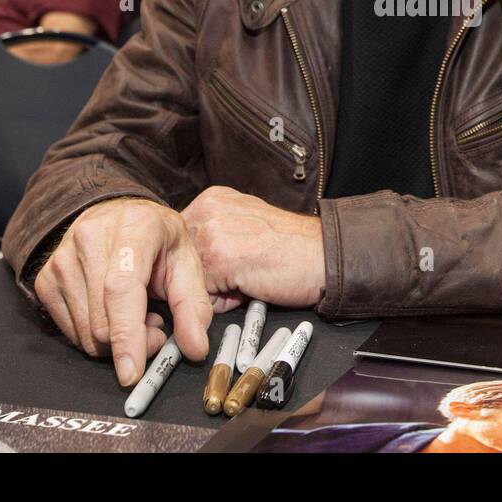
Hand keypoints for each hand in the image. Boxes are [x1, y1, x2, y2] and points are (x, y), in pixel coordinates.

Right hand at [33, 198, 212, 386]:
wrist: (117, 215)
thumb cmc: (156, 239)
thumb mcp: (187, 261)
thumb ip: (194, 306)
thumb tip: (194, 350)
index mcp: (133, 228)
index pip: (121, 289)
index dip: (127, 335)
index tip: (132, 372)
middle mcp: (89, 239)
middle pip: (102, 323)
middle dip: (134, 342)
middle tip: (157, 325)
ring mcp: (61, 260)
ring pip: (86, 335)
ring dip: (116, 340)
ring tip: (136, 311)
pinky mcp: (45, 280)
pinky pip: (71, 333)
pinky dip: (96, 335)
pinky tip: (113, 311)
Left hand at [181, 185, 324, 309]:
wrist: (322, 255)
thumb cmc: (291, 246)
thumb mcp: (246, 225)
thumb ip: (214, 236)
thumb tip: (186, 266)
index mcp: (212, 199)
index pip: (180, 241)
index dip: (198, 262)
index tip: (223, 266)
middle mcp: (207, 209)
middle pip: (178, 260)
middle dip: (203, 276)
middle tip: (237, 273)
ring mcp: (211, 232)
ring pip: (187, 279)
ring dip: (212, 289)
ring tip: (244, 279)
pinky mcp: (219, 259)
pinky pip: (202, 297)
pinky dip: (223, 302)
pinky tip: (247, 287)